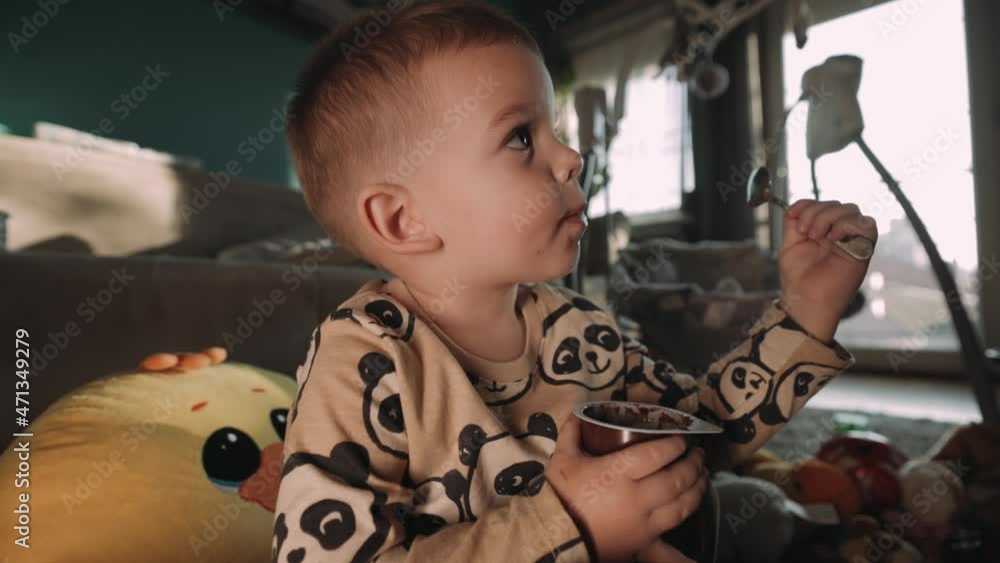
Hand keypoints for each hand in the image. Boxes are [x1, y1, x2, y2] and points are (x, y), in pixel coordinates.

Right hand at [544, 415, 707, 561]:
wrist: (552, 536)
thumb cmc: (559, 495)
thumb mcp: (562, 460)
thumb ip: (572, 433)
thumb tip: (579, 414)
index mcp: (618, 473)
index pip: (657, 453)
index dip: (675, 444)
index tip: (682, 438)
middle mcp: (637, 497)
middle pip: (676, 478)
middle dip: (693, 463)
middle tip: (698, 454)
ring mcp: (643, 523)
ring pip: (682, 506)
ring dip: (697, 490)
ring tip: (702, 478)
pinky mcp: (643, 544)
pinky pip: (670, 547)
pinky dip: (685, 551)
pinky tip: (697, 546)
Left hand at [780, 199, 877, 341]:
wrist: (805, 301)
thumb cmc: (798, 278)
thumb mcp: (790, 244)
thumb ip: (793, 222)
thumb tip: (794, 206)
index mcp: (824, 231)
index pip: (824, 204)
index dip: (808, 205)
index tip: (795, 221)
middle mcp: (841, 234)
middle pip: (839, 205)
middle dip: (817, 212)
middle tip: (806, 233)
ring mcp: (852, 241)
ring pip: (851, 210)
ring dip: (828, 217)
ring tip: (815, 236)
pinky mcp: (863, 251)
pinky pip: (867, 225)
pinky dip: (846, 225)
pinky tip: (833, 238)